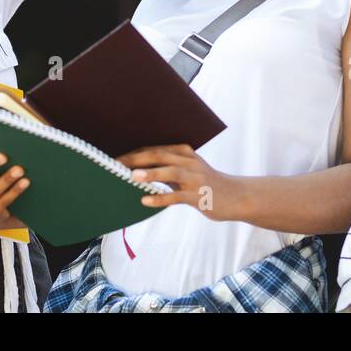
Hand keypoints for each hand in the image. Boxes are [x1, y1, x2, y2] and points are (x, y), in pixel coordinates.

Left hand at [117, 144, 239, 220]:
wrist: (235, 196)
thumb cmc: (205, 184)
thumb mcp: (188, 171)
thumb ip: (167, 168)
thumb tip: (137, 170)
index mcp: (185, 153)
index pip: (155, 149)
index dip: (135, 153)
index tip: (115, 158)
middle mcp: (189, 162)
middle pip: (160, 156)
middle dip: (137, 159)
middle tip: (116, 164)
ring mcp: (195, 178)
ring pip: (170, 173)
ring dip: (150, 173)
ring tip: (132, 176)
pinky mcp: (198, 196)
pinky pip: (176, 196)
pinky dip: (160, 198)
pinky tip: (145, 201)